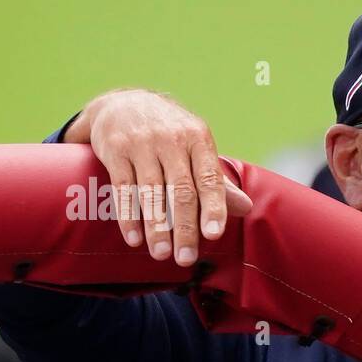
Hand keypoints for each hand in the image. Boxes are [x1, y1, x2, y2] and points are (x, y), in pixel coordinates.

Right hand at [62, 88, 252, 265]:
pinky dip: (128, 216)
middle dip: (184, 228)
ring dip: (156, 228)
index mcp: (198, 139)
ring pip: (151, 192)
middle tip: (185, 258)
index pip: (209, 178)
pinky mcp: (114, 149)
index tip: (213, 235)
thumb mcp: (196, 148)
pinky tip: (134, 238)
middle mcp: (171, 139)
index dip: (213, 208)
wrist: (124, 103)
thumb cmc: (170, 135)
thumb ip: (217, 181)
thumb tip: (247, 208)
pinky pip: (122, 188)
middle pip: (180, 191)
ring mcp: (141, 143)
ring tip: (160, 254)